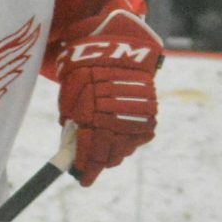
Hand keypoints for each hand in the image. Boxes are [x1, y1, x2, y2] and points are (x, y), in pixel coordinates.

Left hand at [56, 8, 163, 177]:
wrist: (116, 43)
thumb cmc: (86, 67)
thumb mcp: (72, 93)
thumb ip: (73, 122)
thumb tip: (73, 150)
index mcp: (95, 109)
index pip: (92, 148)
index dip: (85, 166)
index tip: (82, 178)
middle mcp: (119, 113)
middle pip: (110, 152)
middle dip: (99, 164)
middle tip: (90, 172)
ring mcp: (137, 113)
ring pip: (126, 147)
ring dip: (114, 155)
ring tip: (104, 157)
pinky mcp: (150, 109)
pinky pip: (139, 136)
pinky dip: (128, 142)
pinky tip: (118, 143)